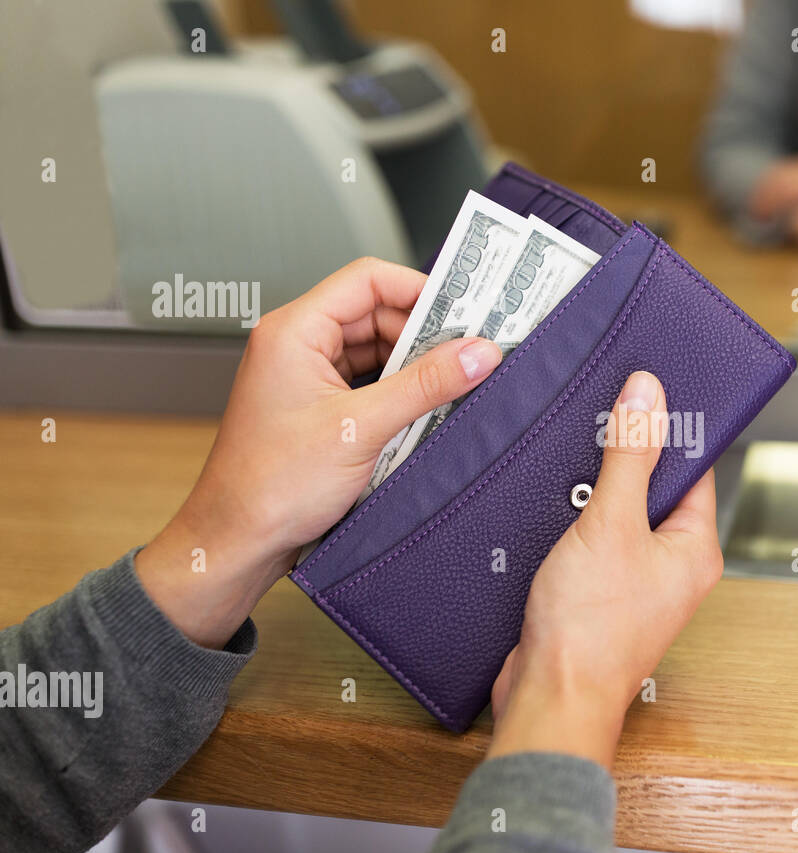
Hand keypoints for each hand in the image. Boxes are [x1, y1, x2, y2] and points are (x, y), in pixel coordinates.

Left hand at [136, 257, 502, 648]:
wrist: (237, 541)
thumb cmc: (269, 487)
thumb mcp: (362, 428)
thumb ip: (425, 385)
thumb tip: (475, 354)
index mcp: (294, 331)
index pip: (367, 280)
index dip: (419, 289)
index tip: (464, 311)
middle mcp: (297, 346)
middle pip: (377, 314)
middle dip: (425, 335)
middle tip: (470, 353)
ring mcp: (308, 377)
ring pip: (377, 352)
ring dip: (415, 369)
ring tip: (451, 386)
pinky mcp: (320, 408)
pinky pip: (370, 384)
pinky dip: (400, 395)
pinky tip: (426, 412)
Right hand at [487, 371, 722, 767]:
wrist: (549, 696)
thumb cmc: (592, 632)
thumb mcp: (611, 523)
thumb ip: (630, 454)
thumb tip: (648, 394)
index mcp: (695, 548)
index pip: (694, 468)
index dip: (669, 429)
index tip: (644, 396)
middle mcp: (672, 566)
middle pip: (651, 488)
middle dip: (619, 460)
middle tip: (594, 432)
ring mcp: (634, 582)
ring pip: (615, 515)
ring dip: (588, 494)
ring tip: (567, 475)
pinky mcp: (597, 595)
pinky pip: (588, 543)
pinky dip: (568, 526)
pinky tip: (547, 513)